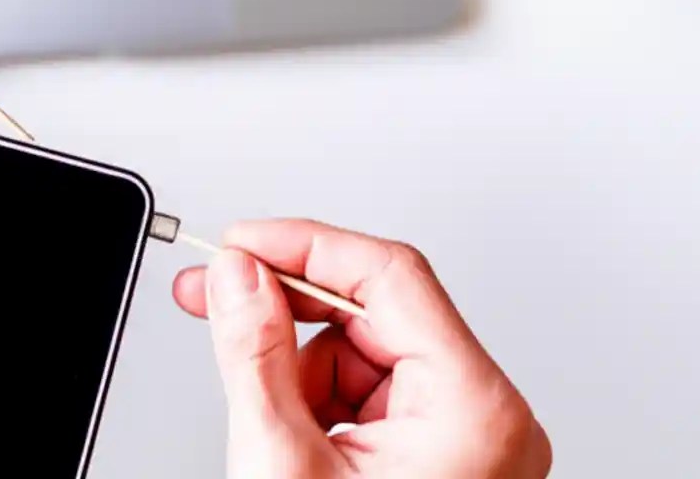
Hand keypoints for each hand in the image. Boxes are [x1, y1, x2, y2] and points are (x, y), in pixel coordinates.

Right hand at [173, 220, 551, 477]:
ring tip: (261, 421)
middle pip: (374, 314)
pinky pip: (366, 396)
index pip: (390, 276)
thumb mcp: (284, 464)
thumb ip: (258, 354)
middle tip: (215, 295)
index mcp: (474, 409)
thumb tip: (242, 278)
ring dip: (297, 369)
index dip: (305, 245)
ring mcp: (463, 439)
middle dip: (288, 310)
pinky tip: (285, 433)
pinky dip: (314, 403)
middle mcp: (483, 417)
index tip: (242, 242)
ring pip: (363, 355)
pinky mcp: (437, 456)